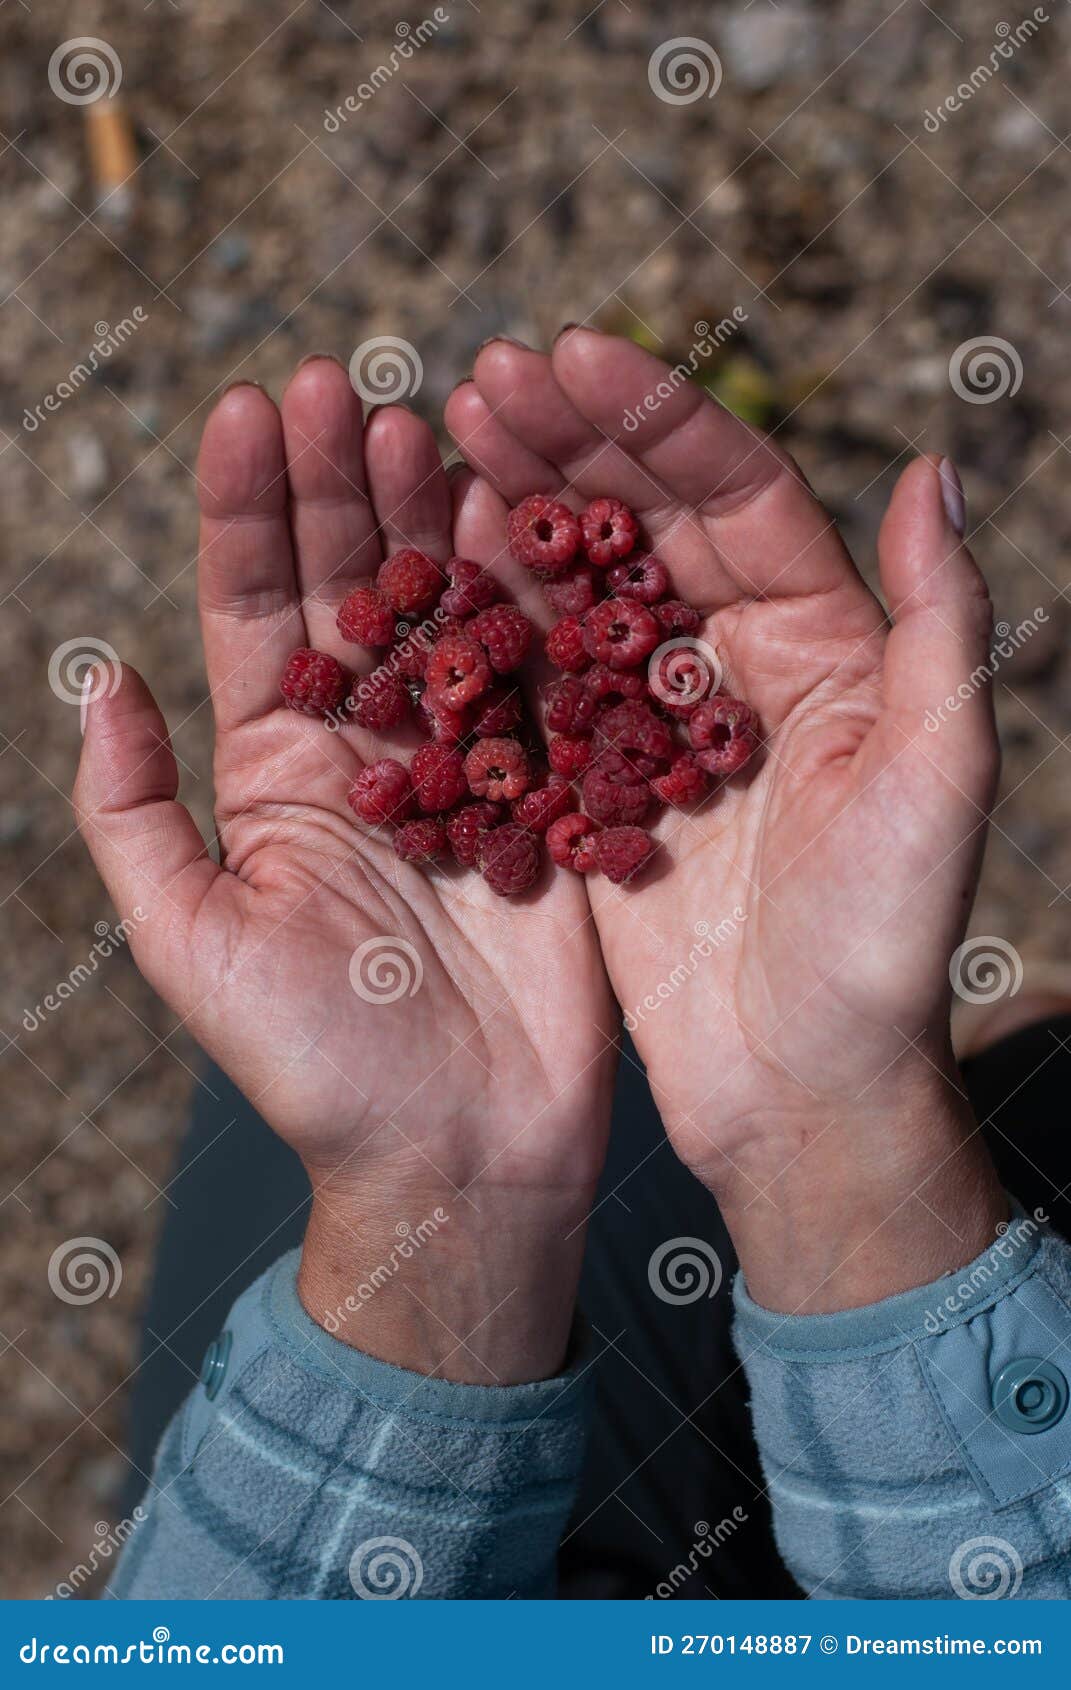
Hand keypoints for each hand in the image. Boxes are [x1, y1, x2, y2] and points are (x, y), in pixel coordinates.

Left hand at [74, 358, 616, 1378]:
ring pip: (447, 605)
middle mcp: (369, 744)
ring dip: (434, 512)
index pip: (254, 607)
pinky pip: (539, 671)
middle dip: (339, 483)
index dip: (247, 508)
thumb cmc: (317, 1060)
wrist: (461, 1148)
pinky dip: (533, 586)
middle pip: (350, 582)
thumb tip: (99, 675)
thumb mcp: (191, 939)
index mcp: (278, 766)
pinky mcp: (551, 784)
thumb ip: (136, 810)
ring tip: (425, 420)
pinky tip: (525, 507)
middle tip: (341, 389)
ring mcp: (468, 755)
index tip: (250, 408)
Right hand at [447, 329, 1006, 1310]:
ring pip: (576, 592)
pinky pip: (532, 688)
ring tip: (434, 441)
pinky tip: (425, 569)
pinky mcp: (593, 790)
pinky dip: (484, 626)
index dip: (660, 425)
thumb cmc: (886, 948)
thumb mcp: (939, 786)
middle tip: (482, 382)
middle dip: (570, 446)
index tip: (573, 355)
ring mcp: (654, 727)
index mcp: (825, 646)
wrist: (804, 1091)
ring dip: (513, 514)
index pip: (739, 501)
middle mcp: (737, 669)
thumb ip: (945, 630)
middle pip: (646, 526)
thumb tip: (935, 468)